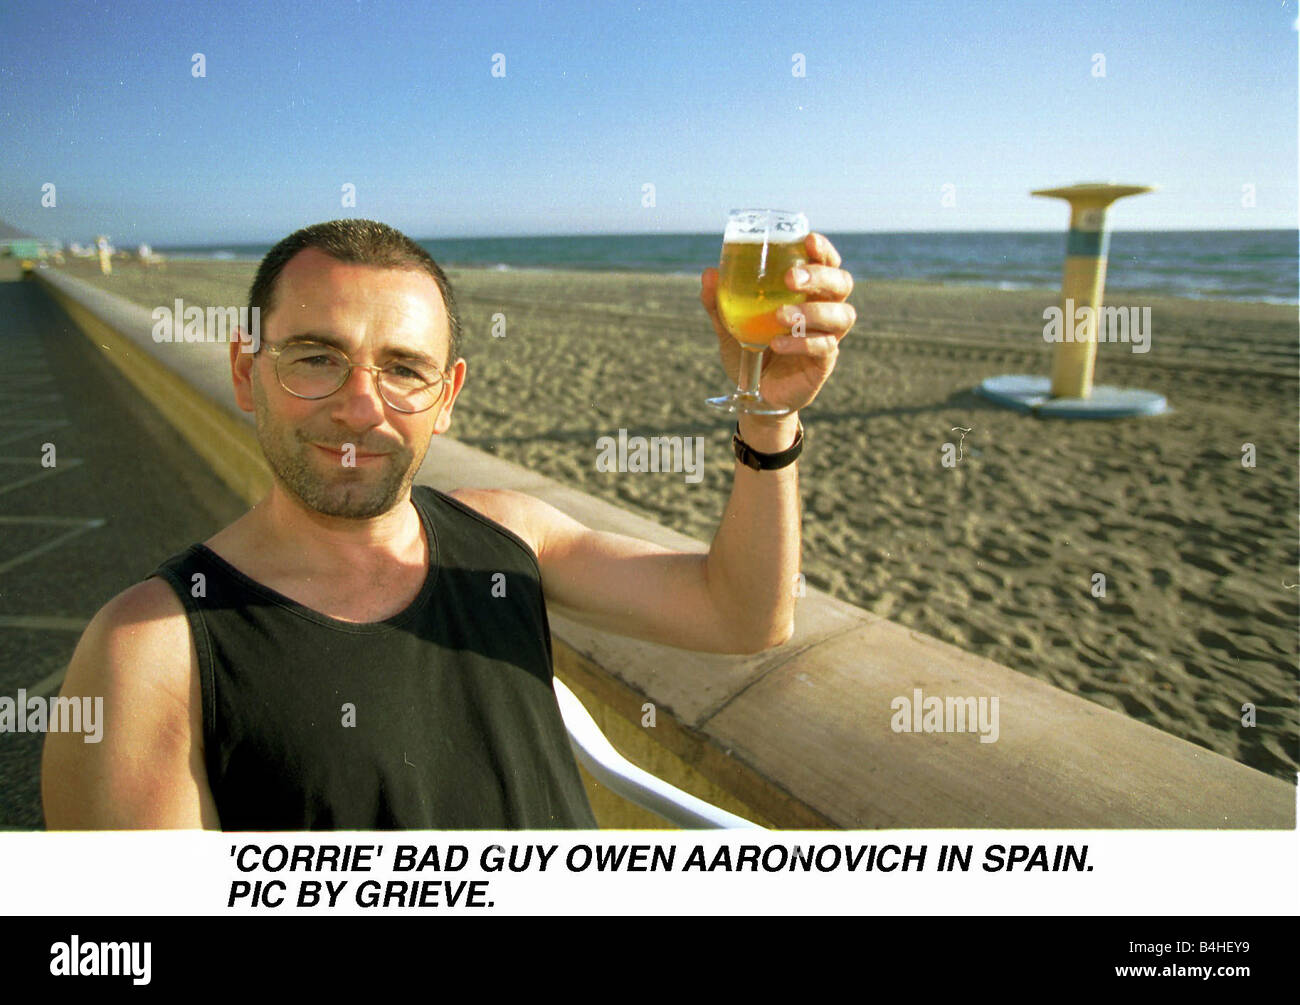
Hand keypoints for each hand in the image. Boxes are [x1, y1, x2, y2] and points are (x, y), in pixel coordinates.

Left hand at [700, 232, 855, 416]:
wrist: (755, 394)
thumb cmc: (750, 351)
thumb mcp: (729, 326)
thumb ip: (718, 302)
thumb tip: (709, 273)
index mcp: (807, 292)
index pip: (826, 263)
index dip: (823, 249)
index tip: (807, 240)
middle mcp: (825, 309)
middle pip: (841, 283)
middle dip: (820, 276)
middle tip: (791, 278)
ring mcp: (829, 336)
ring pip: (842, 315)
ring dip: (813, 311)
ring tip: (780, 316)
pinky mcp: (825, 362)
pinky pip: (824, 347)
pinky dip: (801, 344)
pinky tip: (777, 344)